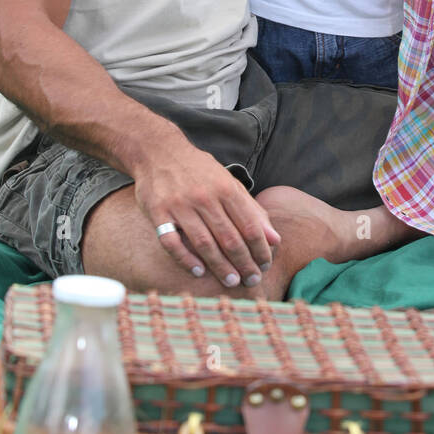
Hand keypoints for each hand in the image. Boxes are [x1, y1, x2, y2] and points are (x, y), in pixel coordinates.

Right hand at [133, 139, 281, 287]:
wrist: (158, 151)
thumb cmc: (199, 171)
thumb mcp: (229, 183)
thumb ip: (252, 210)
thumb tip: (275, 239)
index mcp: (226, 189)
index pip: (249, 225)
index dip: (260, 249)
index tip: (265, 265)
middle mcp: (204, 197)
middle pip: (229, 238)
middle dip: (244, 263)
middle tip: (252, 280)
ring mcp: (180, 205)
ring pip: (204, 243)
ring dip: (220, 266)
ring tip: (232, 281)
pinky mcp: (158, 213)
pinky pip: (172, 242)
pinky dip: (186, 259)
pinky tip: (199, 272)